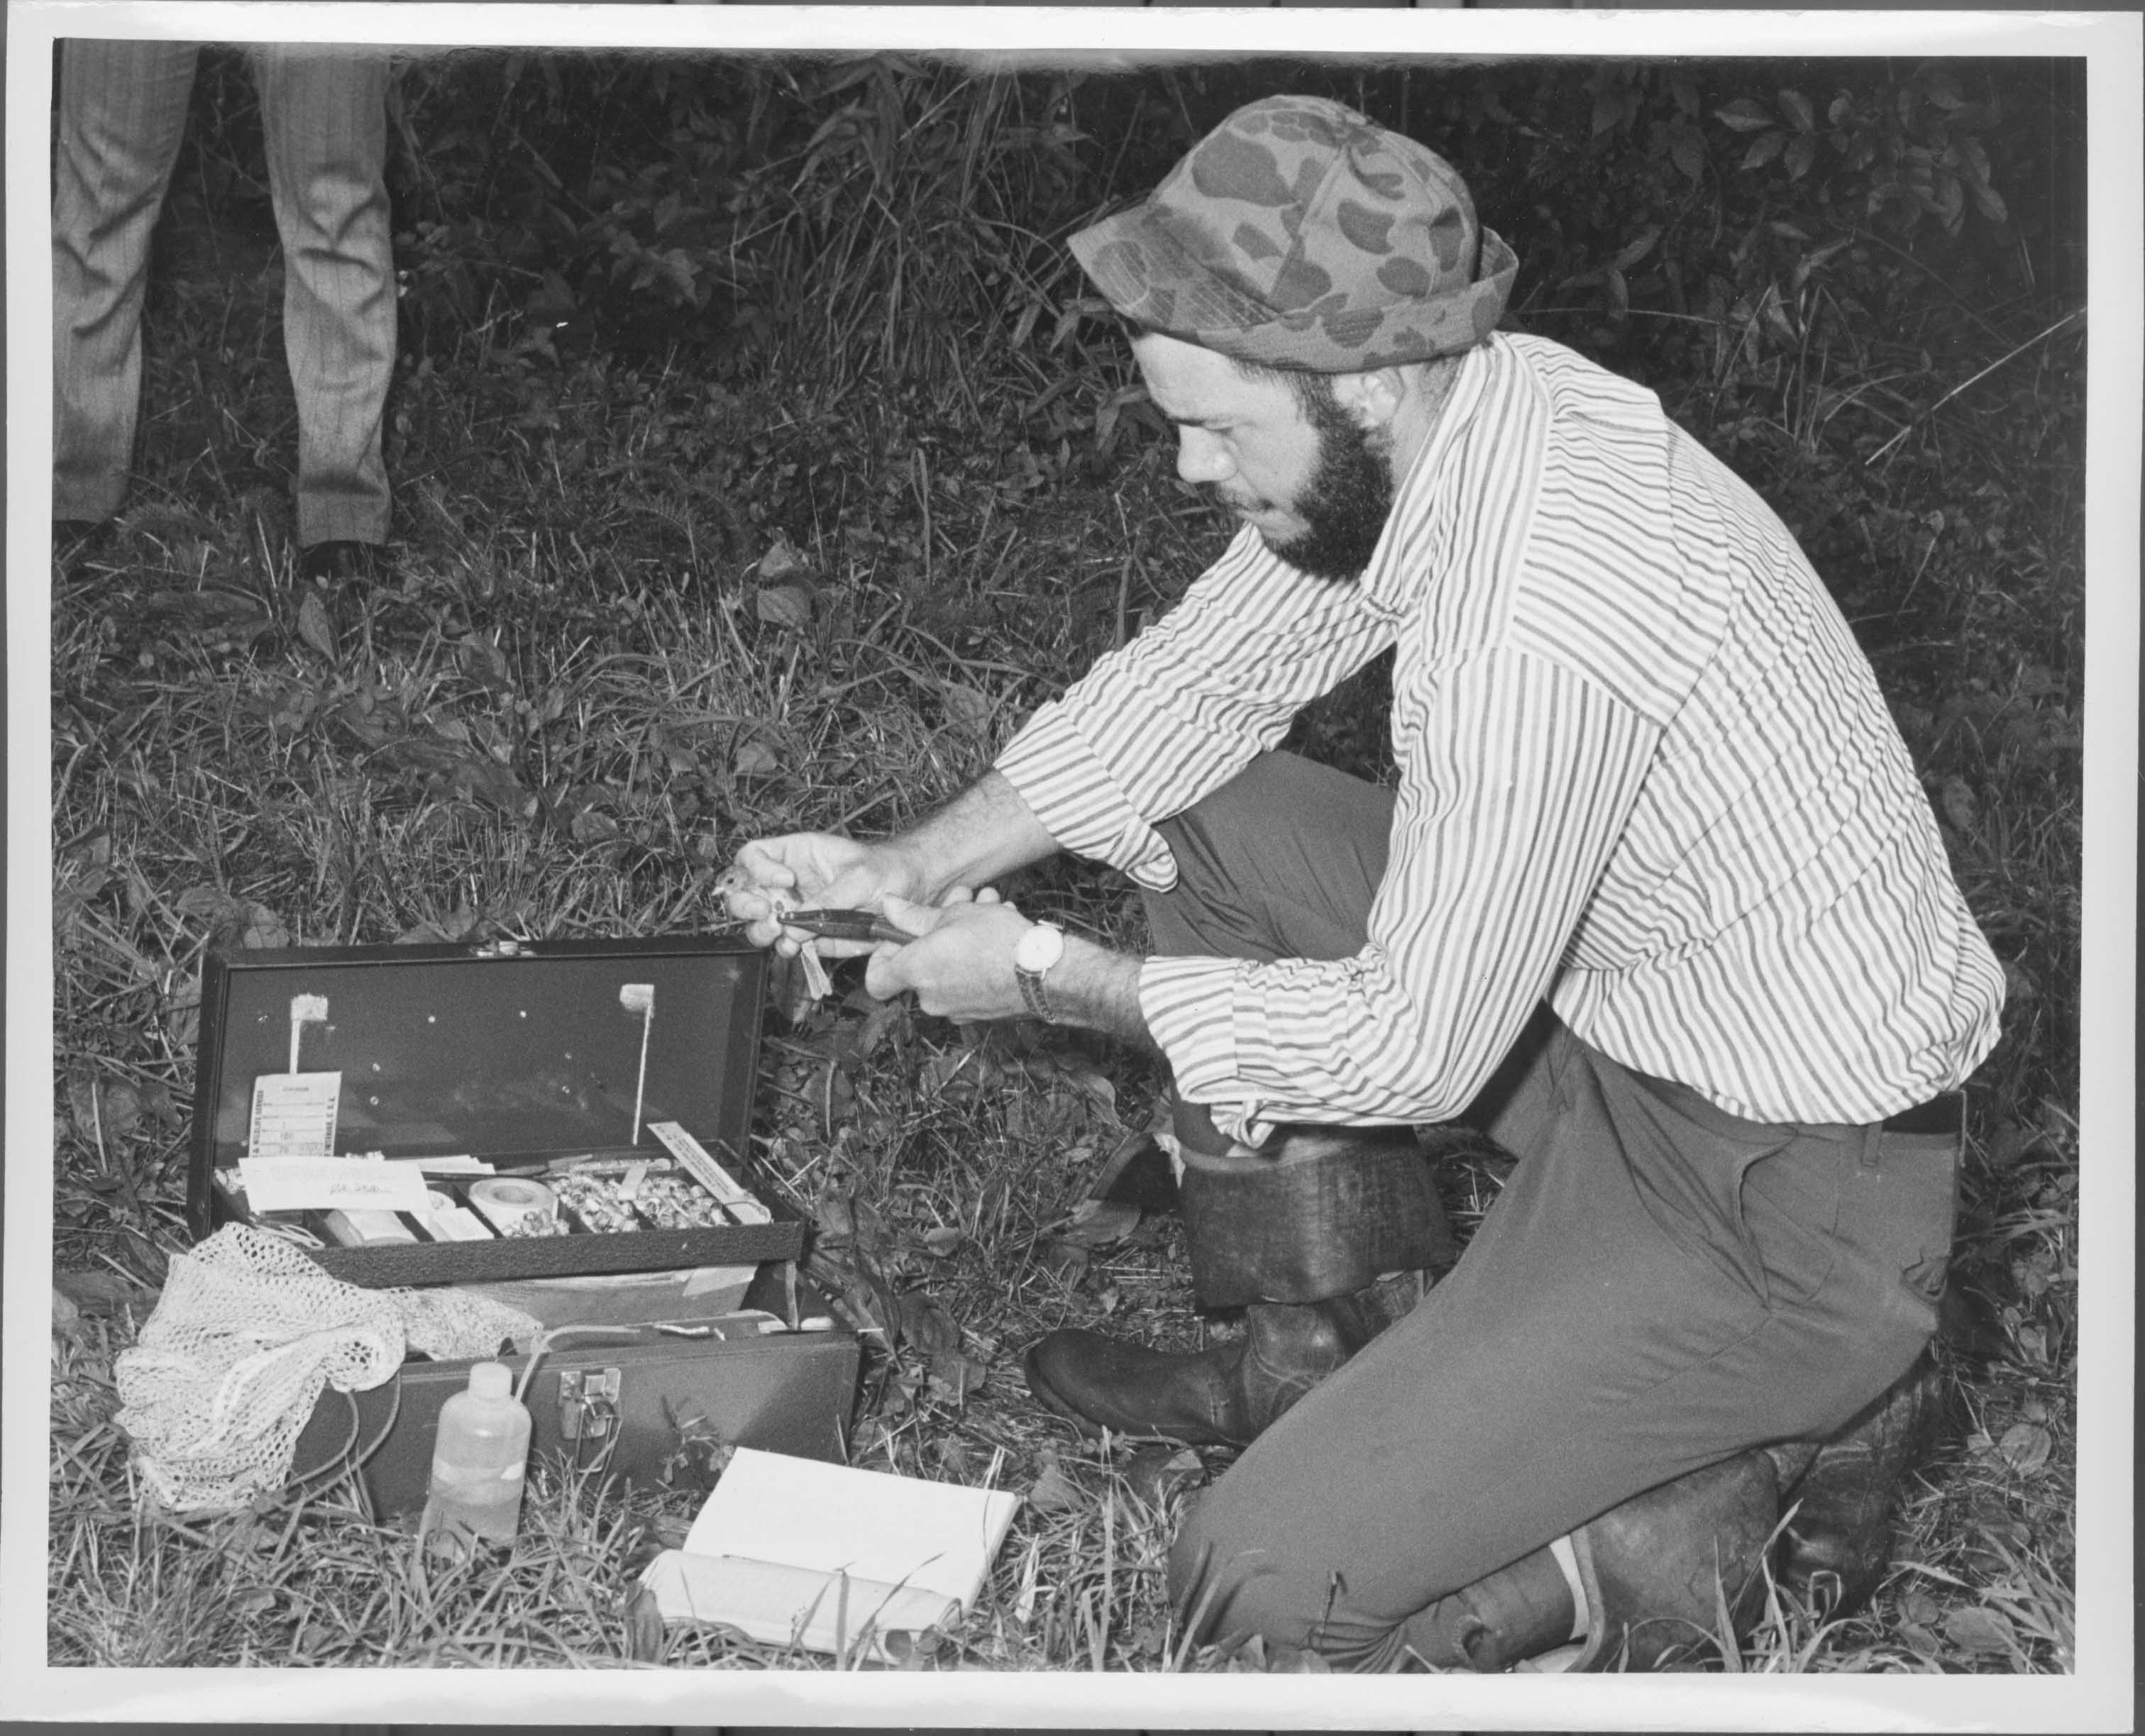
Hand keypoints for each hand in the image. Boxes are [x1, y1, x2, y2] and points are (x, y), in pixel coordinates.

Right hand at [716, 832, 925, 956]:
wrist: (909, 893)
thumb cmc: (886, 870)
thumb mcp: (861, 877)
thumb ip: (829, 900)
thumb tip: (794, 927)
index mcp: (794, 854)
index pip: (753, 855)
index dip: (758, 868)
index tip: (785, 881)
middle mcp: (786, 883)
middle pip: (743, 891)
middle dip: (746, 904)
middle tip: (766, 913)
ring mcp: (794, 911)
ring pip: (757, 923)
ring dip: (761, 930)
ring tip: (780, 933)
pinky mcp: (807, 935)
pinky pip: (784, 944)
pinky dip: (785, 948)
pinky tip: (795, 948)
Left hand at [864, 893, 1032, 1021]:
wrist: (1044, 973)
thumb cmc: (999, 942)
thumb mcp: (954, 915)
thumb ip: (915, 915)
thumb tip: (888, 906)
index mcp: (916, 972)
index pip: (875, 980)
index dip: (882, 956)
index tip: (898, 935)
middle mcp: (931, 998)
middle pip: (920, 963)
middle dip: (939, 928)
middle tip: (959, 901)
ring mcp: (955, 1009)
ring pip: (949, 967)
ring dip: (963, 936)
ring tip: (989, 906)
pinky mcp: (979, 1013)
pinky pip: (968, 981)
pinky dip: (978, 958)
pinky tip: (1001, 929)